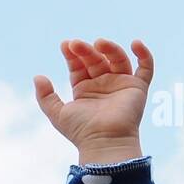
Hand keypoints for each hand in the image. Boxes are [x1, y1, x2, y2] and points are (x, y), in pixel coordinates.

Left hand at [33, 38, 152, 163]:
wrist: (104, 141)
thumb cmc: (81, 131)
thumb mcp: (57, 113)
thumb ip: (45, 97)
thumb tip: (38, 76)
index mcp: (85, 90)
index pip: (78, 66)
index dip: (72, 55)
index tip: (65, 45)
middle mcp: (103, 85)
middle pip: (95, 60)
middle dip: (85, 51)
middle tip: (76, 44)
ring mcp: (121, 84)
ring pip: (117, 59)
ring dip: (109, 48)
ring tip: (98, 42)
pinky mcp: (138, 87)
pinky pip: (145, 68)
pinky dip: (144, 54)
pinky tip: (135, 42)